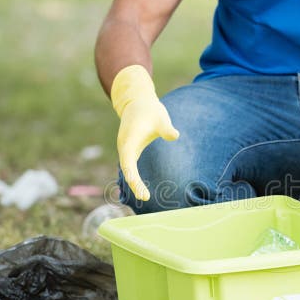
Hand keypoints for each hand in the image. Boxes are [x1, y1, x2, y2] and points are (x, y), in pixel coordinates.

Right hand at [111, 65, 178, 200]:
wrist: (138, 102)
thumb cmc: (150, 110)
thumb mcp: (160, 117)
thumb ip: (166, 128)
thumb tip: (175, 135)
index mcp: (129, 140)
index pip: (128, 163)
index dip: (133, 178)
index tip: (140, 190)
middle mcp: (124, 146)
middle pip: (127, 169)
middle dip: (134, 184)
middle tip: (145, 197)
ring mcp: (126, 148)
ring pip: (127, 169)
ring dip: (134, 183)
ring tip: (145, 196)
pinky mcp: (130, 149)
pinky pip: (130, 167)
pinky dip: (134, 177)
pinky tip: (141, 188)